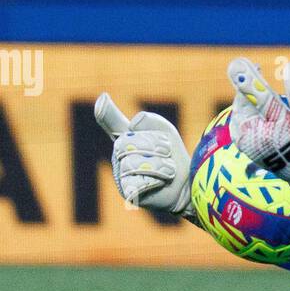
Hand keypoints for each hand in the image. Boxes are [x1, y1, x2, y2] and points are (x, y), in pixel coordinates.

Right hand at [94, 93, 191, 215]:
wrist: (186, 183)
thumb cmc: (173, 155)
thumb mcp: (165, 132)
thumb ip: (148, 121)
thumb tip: (132, 124)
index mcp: (127, 136)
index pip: (111, 121)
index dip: (106, 111)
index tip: (103, 98)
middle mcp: (120, 154)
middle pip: (127, 142)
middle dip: (153, 145)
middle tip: (167, 153)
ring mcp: (122, 174)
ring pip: (133, 164)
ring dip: (159, 166)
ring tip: (168, 170)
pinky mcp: (128, 192)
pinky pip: (135, 183)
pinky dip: (154, 182)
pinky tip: (160, 183)